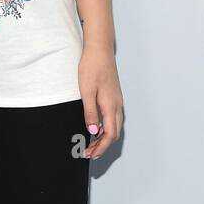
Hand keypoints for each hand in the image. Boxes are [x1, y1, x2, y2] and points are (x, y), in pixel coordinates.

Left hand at [78, 44, 122, 159]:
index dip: (100, 148)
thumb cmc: (92, 67)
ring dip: (104, 138)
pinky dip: (105, 128)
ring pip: (114, 126)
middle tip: (88, 153)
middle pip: (114, 133)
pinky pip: (112, 118)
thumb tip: (93, 131)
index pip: (109, 135)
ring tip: (90, 143)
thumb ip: (90, 112)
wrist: (99, 49)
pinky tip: (95, 127)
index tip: (89, 154)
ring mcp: (117, 101)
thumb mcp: (86, 91)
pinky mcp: (114, 96)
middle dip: (102, 146)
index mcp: (110, 106)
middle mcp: (117, 105)